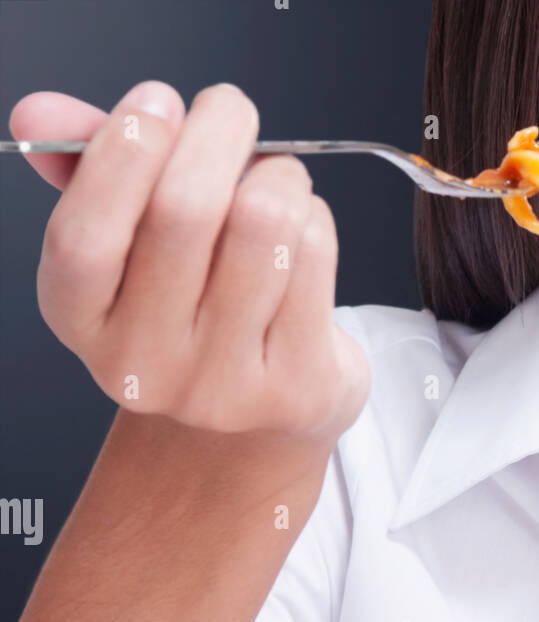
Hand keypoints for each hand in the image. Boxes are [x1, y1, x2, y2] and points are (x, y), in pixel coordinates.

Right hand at [10, 82, 369, 441]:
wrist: (256, 415)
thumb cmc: (191, 303)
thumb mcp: (128, 241)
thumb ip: (87, 171)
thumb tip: (38, 116)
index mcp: (83, 322)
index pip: (83, 238)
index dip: (122, 152)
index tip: (158, 100)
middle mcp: (145, 365)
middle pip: (183, 212)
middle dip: (216, 132)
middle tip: (230, 111)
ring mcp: (222, 386)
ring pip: (261, 223)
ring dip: (278, 174)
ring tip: (274, 180)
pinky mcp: (294, 389)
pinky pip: (312, 257)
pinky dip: (313, 220)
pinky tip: (300, 237)